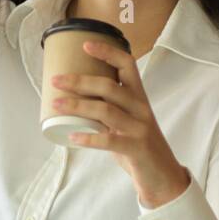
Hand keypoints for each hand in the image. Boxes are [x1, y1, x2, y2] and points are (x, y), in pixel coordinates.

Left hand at [50, 39, 190, 209]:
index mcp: (138, 97)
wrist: (162, 175)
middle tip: (55, 80)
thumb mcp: (125, 121)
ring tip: (56, 104)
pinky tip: (72, 138)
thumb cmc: (138, 144)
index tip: (85, 44)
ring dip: (77, 106)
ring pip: (106, 110)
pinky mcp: (136, 148)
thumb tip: (73, 97)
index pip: (127, 65)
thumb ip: (106, 108)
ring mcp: (139, 128)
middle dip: (80, 81)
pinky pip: (109, 140)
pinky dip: (88, 138)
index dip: (107, 52)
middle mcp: (141, 108)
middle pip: (109, 87)